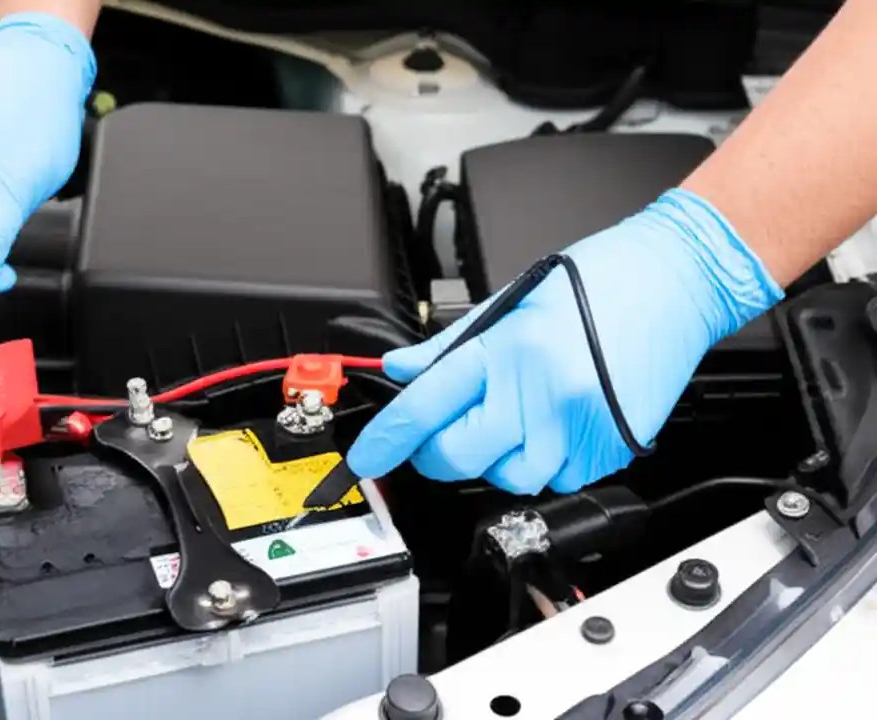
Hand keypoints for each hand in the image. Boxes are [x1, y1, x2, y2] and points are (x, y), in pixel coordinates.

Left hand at [346, 189, 783, 493]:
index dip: (386, 441)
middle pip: (459, 459)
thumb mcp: (509, 302)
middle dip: (440, 452)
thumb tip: (400, 370)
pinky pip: (558, 479)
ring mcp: (579, 426)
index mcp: (507, 351)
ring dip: (496, 459)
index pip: (424, 409)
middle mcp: (541, 394)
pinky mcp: (611, 448)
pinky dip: (545, 461)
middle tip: (448, 429)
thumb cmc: (598, 281)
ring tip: (517, 414)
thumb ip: (447, 347)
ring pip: (509, 478)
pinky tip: (555, 422)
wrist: (678, 279)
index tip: (365, 460)